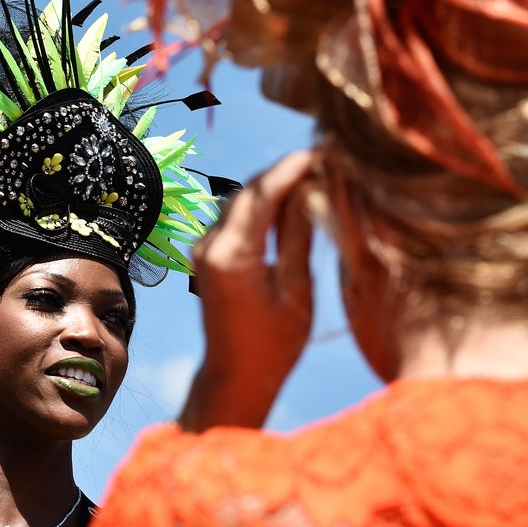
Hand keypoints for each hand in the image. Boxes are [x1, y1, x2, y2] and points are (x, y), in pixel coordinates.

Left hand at [179, 150, 318, 431]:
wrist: (234, 375)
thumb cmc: (274, 343)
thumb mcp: (297, 289)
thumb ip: (300, 236)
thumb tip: (312, 189)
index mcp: (232, 253)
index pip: (263, 192)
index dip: (292, 167)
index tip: (322, 151)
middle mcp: (210, 244)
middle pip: (248, 191)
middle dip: (284, 172)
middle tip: (323, 161)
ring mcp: (204, 248)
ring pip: (240, 201)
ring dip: (273, 188)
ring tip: (313, 179)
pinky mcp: (207, 255)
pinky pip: (234, 218)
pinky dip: (261, 207)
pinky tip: (290, 206)